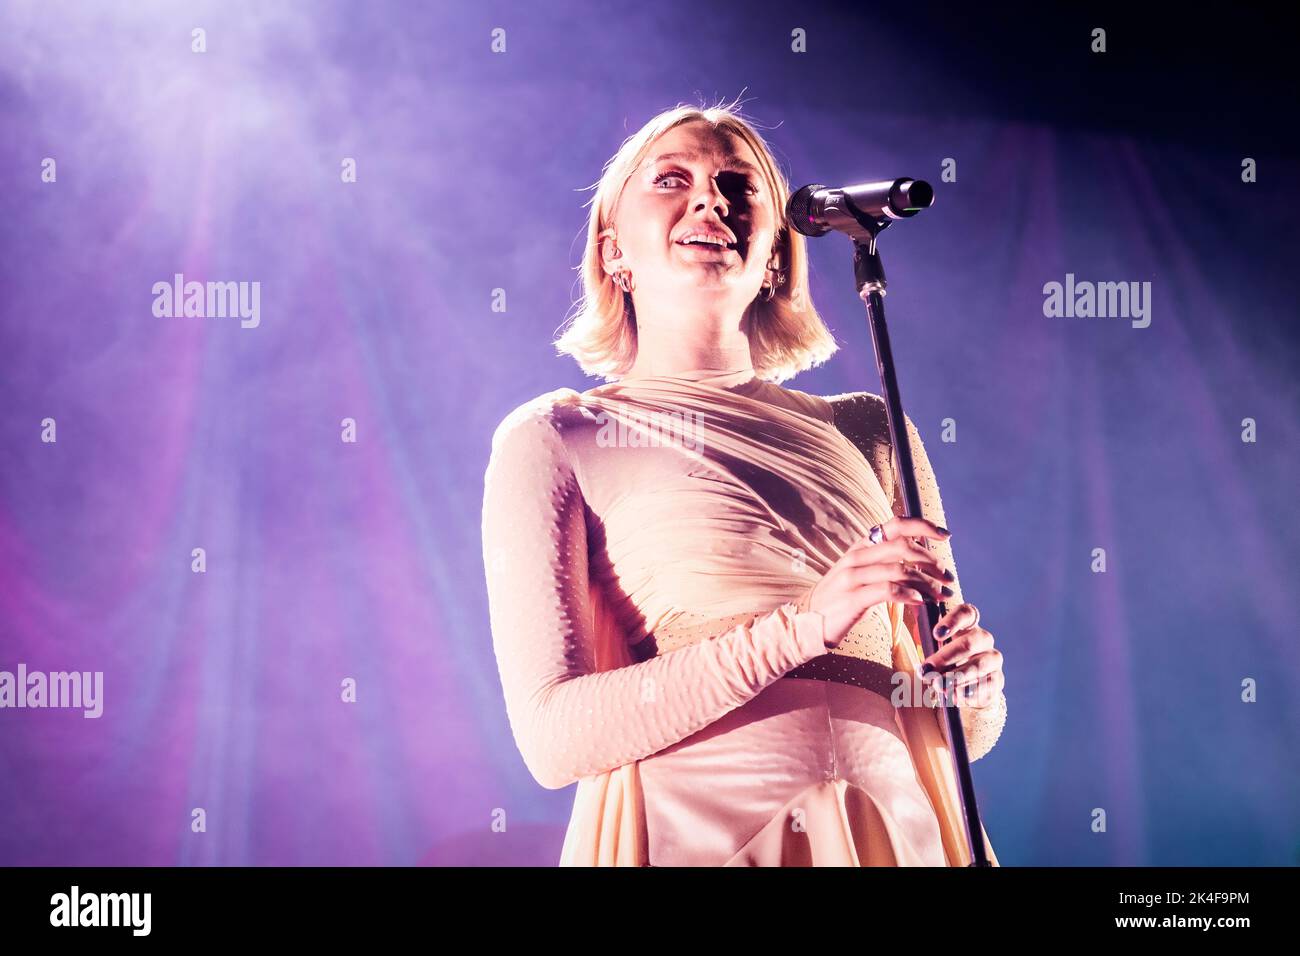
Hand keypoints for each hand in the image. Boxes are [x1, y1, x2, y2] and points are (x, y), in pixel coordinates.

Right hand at [805, 517, 954, 648]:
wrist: (807, 621)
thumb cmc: (840, 599)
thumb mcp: (861, 574)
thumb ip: (885, 563)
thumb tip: (920, 561)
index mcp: (861, 546)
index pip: (895, 525)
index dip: (923, 526)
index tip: (945, 536)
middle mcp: (856, 556)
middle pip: (903, 546)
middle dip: (932, 561)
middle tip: (948, 577)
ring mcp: (852, 576)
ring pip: (900, 570)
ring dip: (927, 583)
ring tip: (941, 595)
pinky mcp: (852, 598)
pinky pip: (888, 591)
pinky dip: (910, 595)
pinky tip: (920, 603)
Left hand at [920, 603, 1004, 708]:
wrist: (962, 688)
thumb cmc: (942, 662)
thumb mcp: (931, 649)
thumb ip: (926, 642)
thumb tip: (920, 649)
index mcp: (966, 625)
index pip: (966, 613)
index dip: (953, 621)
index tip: (936, 634)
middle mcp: (983, 639)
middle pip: (969, 643)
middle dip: (946, 657)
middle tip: (927, 671)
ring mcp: (992, 660)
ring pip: (978, 665)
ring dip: (956, 677)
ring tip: (938, 685)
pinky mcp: (996, 680)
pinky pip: (986, 685)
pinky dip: (969, 692)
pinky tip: (956, 696)